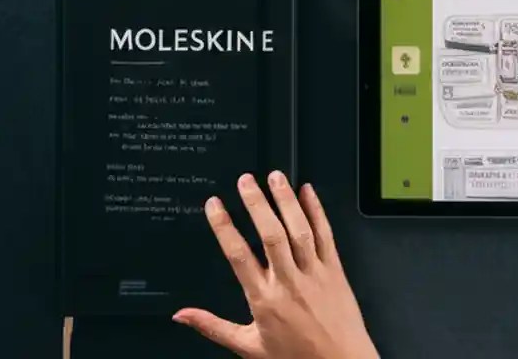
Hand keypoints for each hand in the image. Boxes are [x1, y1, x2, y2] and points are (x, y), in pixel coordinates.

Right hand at [173, 173, 377, 358]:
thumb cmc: (297, 357)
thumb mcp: (248, 346)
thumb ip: (213, 326)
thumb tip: (181, 315)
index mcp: (264, 299)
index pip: (239, 255)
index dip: (224, 226)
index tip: (215, 205)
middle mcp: (289, 282)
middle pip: (271, 235)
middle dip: (256, 204)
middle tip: (245, 180)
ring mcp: (314, 274)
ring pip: (299, 230)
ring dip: (286, 200)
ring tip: (275, 177)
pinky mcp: (336, 271)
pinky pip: (326, 235)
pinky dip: (317, 211)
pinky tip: (308, 192)